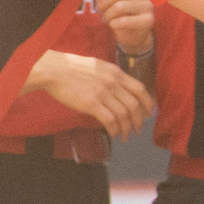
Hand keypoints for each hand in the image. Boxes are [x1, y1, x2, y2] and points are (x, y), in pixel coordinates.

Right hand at [28, 51, 153, 139]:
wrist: (54, 70)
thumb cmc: (73, 69)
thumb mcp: (100, 67)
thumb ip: (113, 77)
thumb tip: (123, 90)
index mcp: (116, 73)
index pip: (140, 89)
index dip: (148, 103)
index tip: (150, 114)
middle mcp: (112, 82)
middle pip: (134, 105)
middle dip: (138, 121)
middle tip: (137, 130)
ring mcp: (102, 93)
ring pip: (123, 115)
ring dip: (126, 128)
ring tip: (125, 136)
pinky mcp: (91, 103)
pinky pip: (109, 120)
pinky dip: (114, 129)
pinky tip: (114, 133)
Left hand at [91, 0, 153, 55]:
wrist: (133, 34)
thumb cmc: (119, 12)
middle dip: (102, 3)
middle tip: (99, 10)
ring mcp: (147, 5)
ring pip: (119, 7)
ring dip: (107, 14)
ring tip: (106, 18)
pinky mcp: (147, 20)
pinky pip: (123, 21)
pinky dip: (113, 24)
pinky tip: (113, 25)